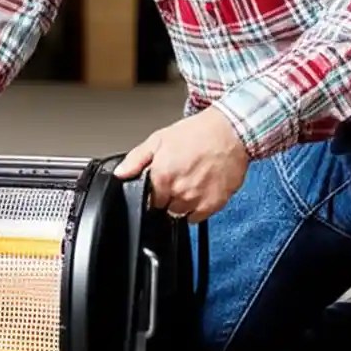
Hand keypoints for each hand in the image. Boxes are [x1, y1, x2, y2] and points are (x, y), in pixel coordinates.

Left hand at [114, 107, 249, 222]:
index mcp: (162, 175)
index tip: (162, 182)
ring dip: (182, 203)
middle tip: (179, 177)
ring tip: (191, 182)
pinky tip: (201, 190)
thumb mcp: (159, 139)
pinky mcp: (213, 204)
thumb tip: (120, 173)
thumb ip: (136, 159)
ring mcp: (196, 200)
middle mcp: (178, 190)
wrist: (231, 132)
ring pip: (180, 214)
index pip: (149, 199)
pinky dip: (197, 208)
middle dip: (168, 196)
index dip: (155, 190)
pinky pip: (197, 218)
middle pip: (164, 207)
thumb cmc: (197, 133)